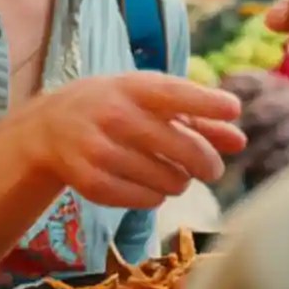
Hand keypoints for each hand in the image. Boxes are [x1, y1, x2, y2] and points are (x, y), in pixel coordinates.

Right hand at [14, 73, 245, 209]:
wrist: (49, 128)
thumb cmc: (114, 107)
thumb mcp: (149, 99)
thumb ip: (197, 116)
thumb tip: (239, 141)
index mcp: (132, 88)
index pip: (175, 94)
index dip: (207, 102)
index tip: (233, 109)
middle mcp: (114, 116)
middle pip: (183, 148)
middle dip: (207, 163)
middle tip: (211, 168)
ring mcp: (100, 151)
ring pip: (171, 181)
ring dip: (180, 181)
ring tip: (170, 172)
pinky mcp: (92, 183)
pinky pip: (148, 200)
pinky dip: (155, 196)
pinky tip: (147, 184)